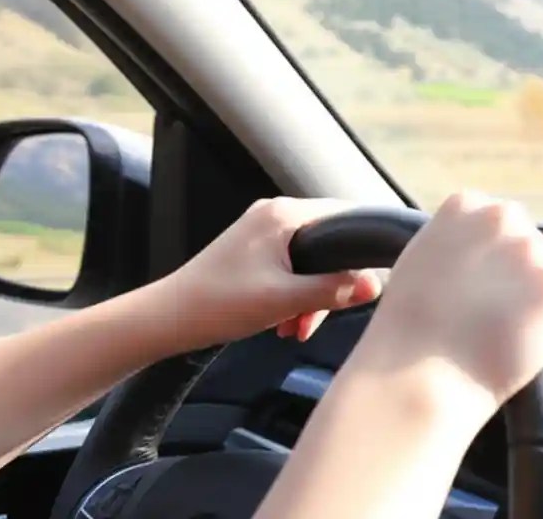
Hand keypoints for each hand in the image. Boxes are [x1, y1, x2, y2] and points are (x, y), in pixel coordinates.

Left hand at [156, 197, 382, 349]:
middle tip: (317, 320)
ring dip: (310, 297)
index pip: (345, 217)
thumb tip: (375, 286)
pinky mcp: (253, 250)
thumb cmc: (219, 304)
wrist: (168, 318)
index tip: (370, 281)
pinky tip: (283, 323)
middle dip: (330, 285)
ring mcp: (261, 231)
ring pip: (309, 261)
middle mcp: (273, 214)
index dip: (361, 249)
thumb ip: (332, 291)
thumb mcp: (284, 300)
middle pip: (328, 244)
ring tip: (294, 329)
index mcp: (283, 215)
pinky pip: (290, 268)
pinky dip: (293, 295)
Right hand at [353, 191, 542, 415]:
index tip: (476, 297)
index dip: (495, 269)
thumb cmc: (408, 333)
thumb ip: (455, 239)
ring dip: (538, 314)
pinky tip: (526, 358)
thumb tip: (485, 248)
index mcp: (466, 205)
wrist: (416, 378)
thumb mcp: (419, 260)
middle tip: (490, 324)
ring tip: (502, 343)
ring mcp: (534, 253)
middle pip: (533, 254)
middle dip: (520, 287)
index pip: (503, 228)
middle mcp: (503, 217)